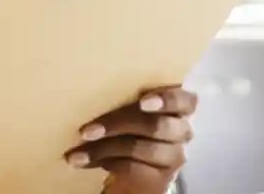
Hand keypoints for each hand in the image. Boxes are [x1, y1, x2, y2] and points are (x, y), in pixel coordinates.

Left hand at [64, 87, 197, 193]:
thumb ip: (126, 98)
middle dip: (117, 124)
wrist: (134, 167)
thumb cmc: (130, 125)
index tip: (143, 102)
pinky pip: (132, 169)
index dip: (167, 100)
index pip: (185, 101)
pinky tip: (84, 160)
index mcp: (178, 108)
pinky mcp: (161, 179)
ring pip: (139, 148)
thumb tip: (89, 84)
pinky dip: (103, 162)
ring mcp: (173, 157)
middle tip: (87, 130)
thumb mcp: (131, 108)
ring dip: (103, 148)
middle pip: (156, 126)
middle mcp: (181, 132)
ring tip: (78, 150)